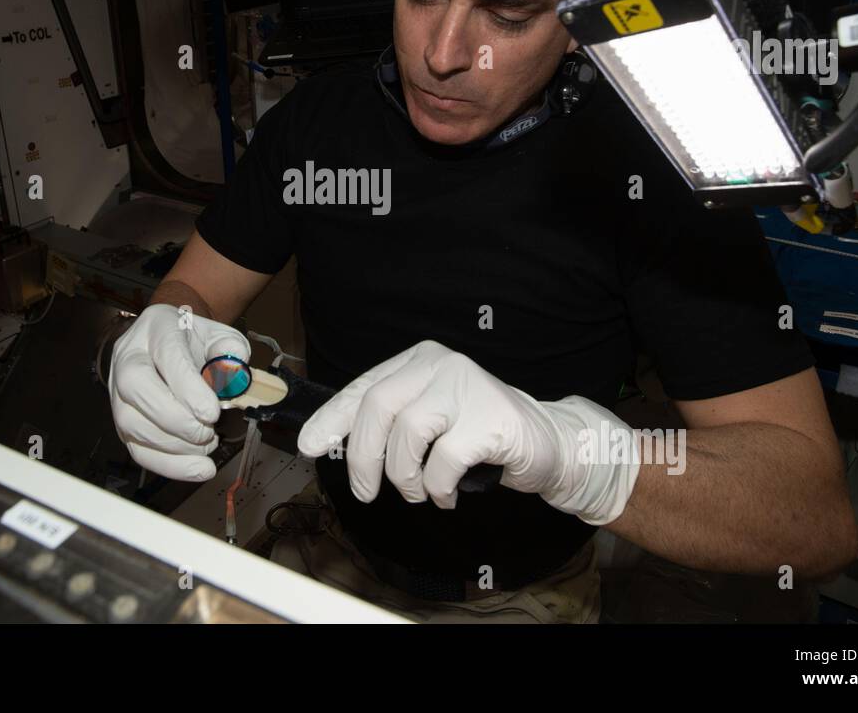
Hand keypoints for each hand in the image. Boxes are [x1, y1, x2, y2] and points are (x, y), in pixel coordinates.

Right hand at [108, 303, 249, 481]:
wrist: (169, 344)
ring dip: (174, 445)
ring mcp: (118, 392)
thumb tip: (234, 374)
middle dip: (174, 418)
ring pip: (132, 424)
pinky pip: (137, 450)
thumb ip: (231, 350)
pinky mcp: (122, 422)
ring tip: (208, 444)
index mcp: (156, 328)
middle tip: (207, 432)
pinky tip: (198, 468)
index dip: (188, 387)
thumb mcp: (219, 335)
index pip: (166, 354)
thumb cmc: (194, 341)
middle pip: (135, 387)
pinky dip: (170, 465)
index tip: (212, 412)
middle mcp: (128, 357)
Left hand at [296, 340, 641, 524]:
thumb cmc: (479, 435)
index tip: (309, 446)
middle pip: (378, 406)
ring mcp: (469, 387)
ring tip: (419, 492)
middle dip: (363, 456)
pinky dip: (437, 487)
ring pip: (408, 433)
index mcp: (419, 361)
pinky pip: (444, 458)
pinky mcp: (492, 418)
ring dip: (405, 476)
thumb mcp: (429, 422)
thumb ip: (389, 424)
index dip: (332, 418)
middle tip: (365, 492)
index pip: (364, 387)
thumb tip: (333, 445)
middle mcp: (441, 364)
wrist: (548, 444)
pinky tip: (446, 496)